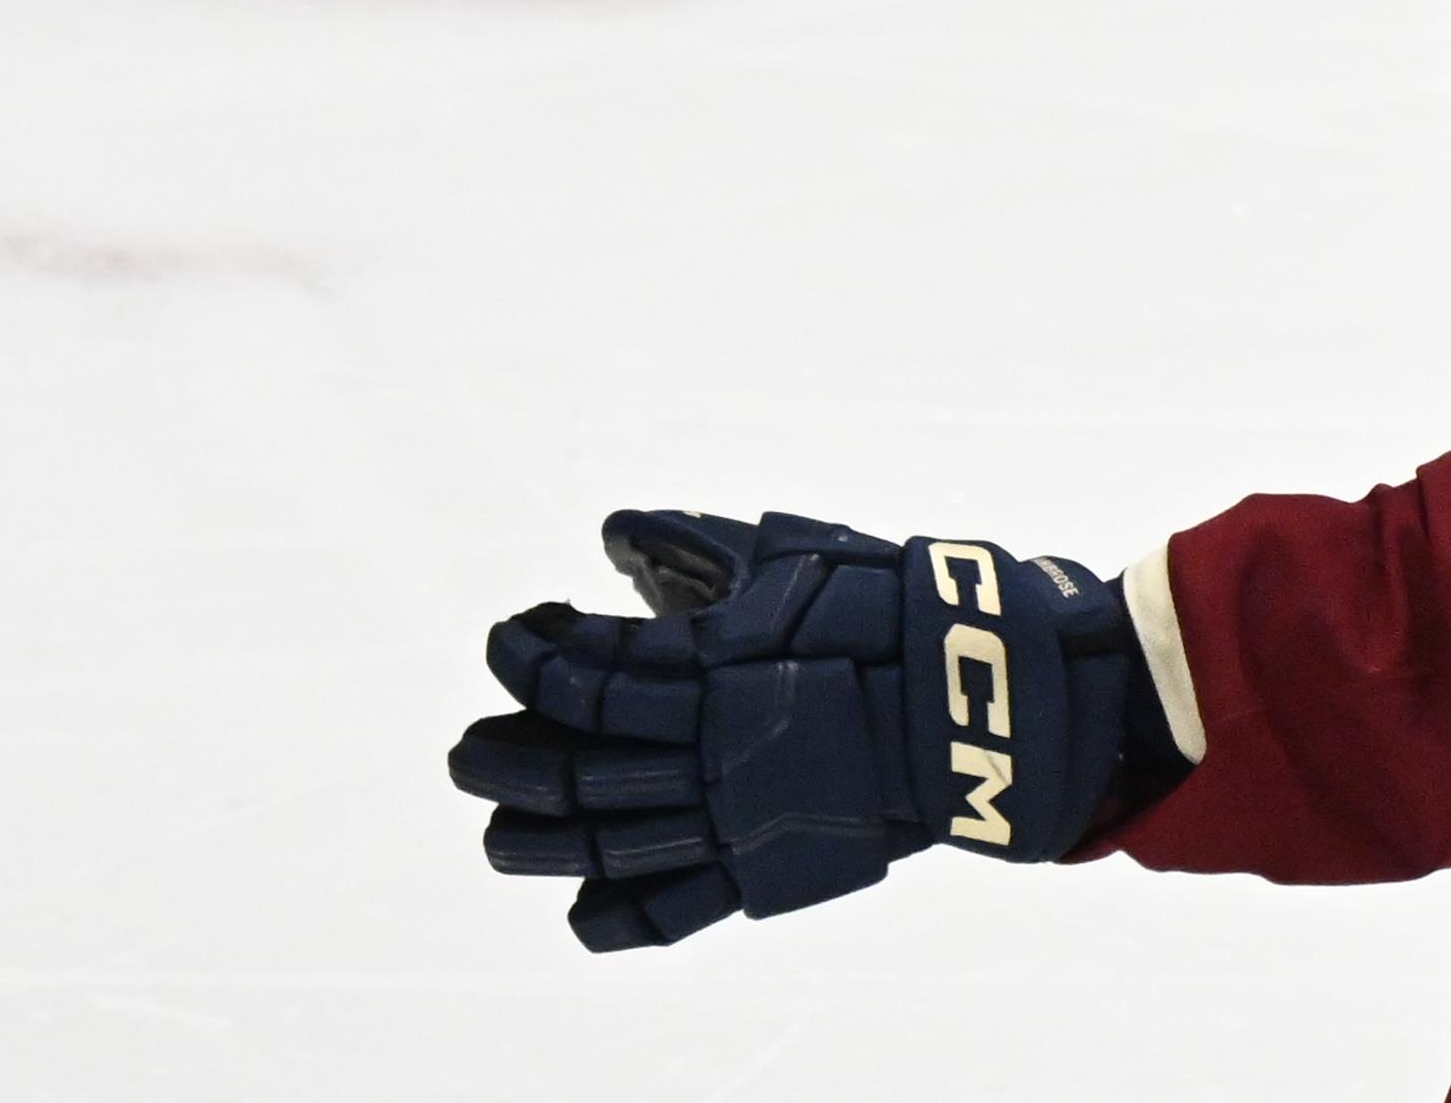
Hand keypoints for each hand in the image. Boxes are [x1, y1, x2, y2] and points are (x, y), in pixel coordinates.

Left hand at [447, 509, 1159, 950]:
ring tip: (497, 832)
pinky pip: (678, 910)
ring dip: (537, 839)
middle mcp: (708, 750)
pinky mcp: (772, 870)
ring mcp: (736, 817)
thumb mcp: (790, 555)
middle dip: (504, 757)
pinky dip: (619, 919)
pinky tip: (579, 913)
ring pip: (606, 841)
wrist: (984, 691)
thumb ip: (696, 545)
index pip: (581, 672)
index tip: (511, 633)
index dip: (528, 653)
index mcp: (708, 670)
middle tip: (466, 749)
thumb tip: (614, 530)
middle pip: (573, 766)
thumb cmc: (888, 607)